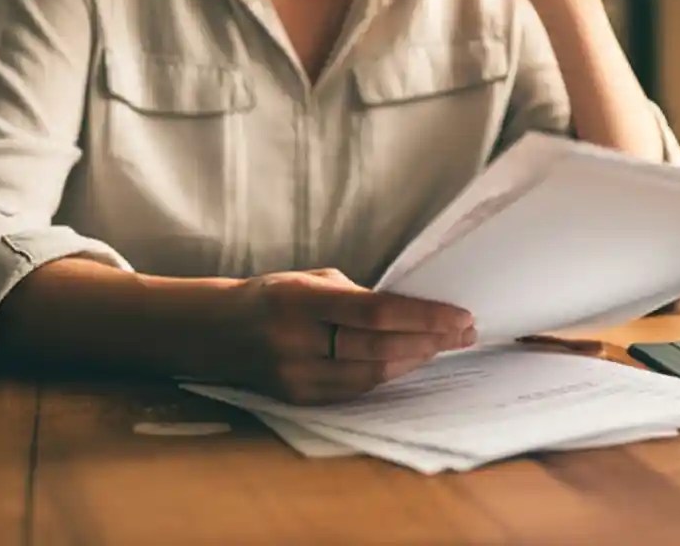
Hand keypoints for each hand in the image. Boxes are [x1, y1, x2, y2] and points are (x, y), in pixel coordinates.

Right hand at [229, 268, 475, 403]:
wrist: (215, 332)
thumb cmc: (272, 296)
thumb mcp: (310, 280)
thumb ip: (357, 296)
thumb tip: (412, 311)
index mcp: (299, 301)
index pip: (376, 313)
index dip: (423, 317)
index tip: (459, 315)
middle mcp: (296, 341)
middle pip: (380, 349)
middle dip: (431, 340)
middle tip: (465, 332)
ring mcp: (296, 376)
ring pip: (373, 375)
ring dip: (415, 360)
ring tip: (445, 345)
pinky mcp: (298, 399)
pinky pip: (356, 390)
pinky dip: (389, 375)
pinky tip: (411, 360)